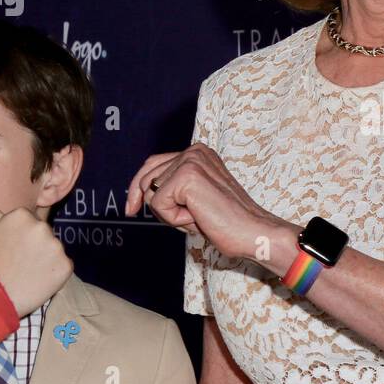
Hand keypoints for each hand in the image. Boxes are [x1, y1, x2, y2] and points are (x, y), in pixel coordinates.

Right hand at [0, 208, 72, 316]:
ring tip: (27, 274)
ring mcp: (56, 247)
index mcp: (21, 216)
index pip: (28, 220)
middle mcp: (42, 227)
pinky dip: (53, 274)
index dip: (20, 235)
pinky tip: (37, 281)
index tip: (12, 249)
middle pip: (43, 233)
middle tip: (20, 263)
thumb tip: (4, 214)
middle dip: (34, 245)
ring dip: (45, 258)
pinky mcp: (65, 266)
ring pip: (53, 250)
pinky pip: (62, 267)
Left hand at [124, 144, 292, 262]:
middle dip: (157, 206)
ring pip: (151, 193)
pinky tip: (198, 218)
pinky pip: (159, 204)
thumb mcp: (195, 197)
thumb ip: (174, 186)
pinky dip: (174, 219)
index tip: (131, 209)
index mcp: (198, 152)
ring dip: (170, 214)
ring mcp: (191, 161)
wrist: (252, 232)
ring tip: (199, 216)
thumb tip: (142, 192)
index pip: (152, 164)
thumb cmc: (227, 221)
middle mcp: (194, 151)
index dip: (138, 188)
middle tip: (187, 219)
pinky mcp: (187, 176)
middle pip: (146, 178)